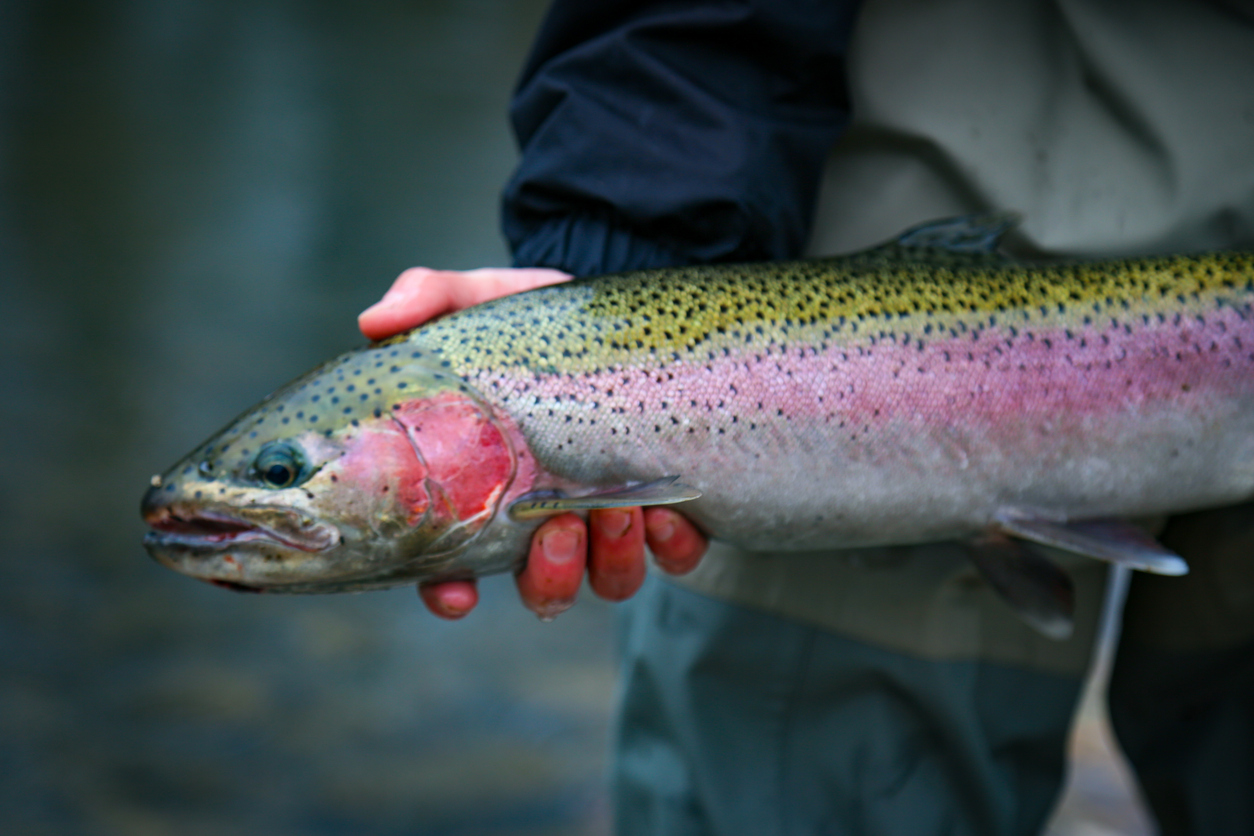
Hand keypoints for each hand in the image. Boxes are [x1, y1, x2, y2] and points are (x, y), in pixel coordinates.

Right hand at [360, 267, 708, 619]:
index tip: (460, 593)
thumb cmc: (530, 320)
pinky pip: (676, 556)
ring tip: (619, 510)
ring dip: (612, 560)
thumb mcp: (477, 301)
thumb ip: (427, 301)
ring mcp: (608, 520)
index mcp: (487, 492)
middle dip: (551, 575)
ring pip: (608, 580)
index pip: (453, 569)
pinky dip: (673, 548)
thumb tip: (374, 320)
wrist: (610, 311)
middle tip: (560, 527)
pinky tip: (670, 515)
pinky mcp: (668, 506)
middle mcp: (545, 521)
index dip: (450, 592)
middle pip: (543, 588)